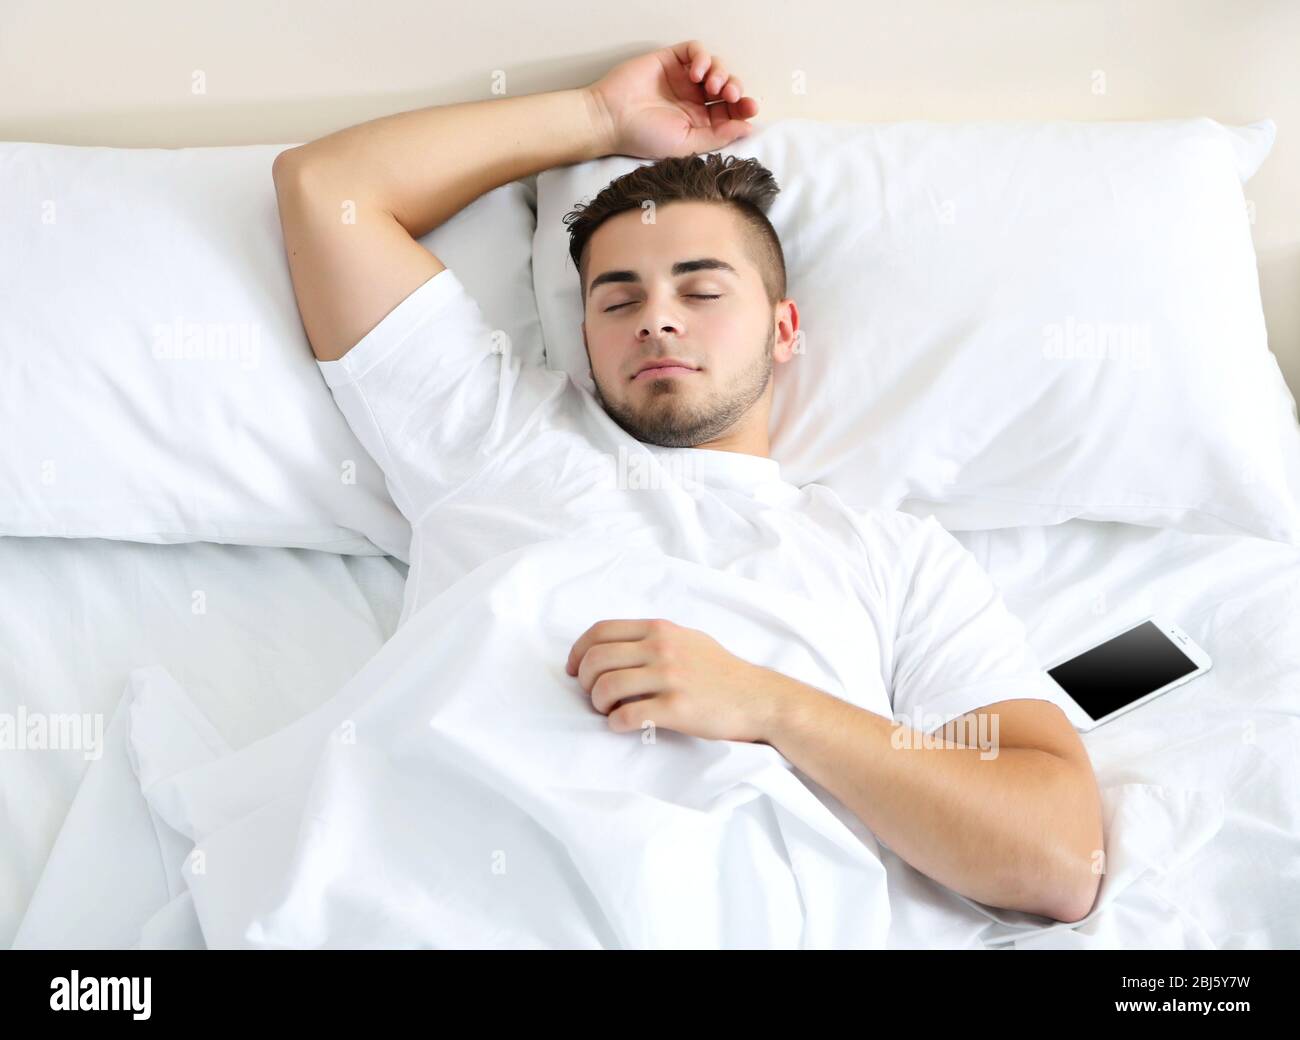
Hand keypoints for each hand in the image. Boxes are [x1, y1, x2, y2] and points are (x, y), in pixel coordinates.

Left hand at [565, 617, 777, 741]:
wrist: (758, 699)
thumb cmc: (722, 672)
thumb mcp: (688, 639)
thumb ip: (654, 638)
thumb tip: (616, 648)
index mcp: (660, 629)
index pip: (600, 631)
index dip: (578, 651)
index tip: (574, 670)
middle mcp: (661, 648)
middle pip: (597, 659)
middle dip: (585, 681)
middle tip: (593, 696)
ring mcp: (669, 678)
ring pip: (606, 687)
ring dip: (598, 704)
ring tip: (609, 711)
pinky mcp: (676, 708)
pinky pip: (627, 716)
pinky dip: (615, 724)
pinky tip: (623, 725)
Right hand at [586, 40, 759, 159]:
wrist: (612, 118)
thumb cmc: (644, 137)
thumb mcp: (687, 144)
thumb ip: (718, 136)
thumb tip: (748, 128)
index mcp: (699, 122)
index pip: (730, 111)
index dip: (743, 107)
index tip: (750, 108)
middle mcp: (693, 100)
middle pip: (727, 87)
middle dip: (734, 88)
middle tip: (730, 95)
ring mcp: (682, 78)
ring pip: (715, 66)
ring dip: (720, 73)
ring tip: (710, 85)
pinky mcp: (671, 60)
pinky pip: (695, 50)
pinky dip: (702, 57)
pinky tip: (696, 73)